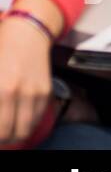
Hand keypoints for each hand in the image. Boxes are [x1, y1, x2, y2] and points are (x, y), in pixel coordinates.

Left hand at [0, 17, 53, 144]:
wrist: (26, 34)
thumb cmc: (2, 50)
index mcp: (1, 89)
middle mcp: (18, 93)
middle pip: (10, 134)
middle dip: (3, 138)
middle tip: (0, 135)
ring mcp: (34, 93)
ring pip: (26, 130)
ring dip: (15, 135)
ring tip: (8, 130)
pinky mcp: (45, 92)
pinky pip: (37, 117)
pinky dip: (27, 123)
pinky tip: (19, 118)